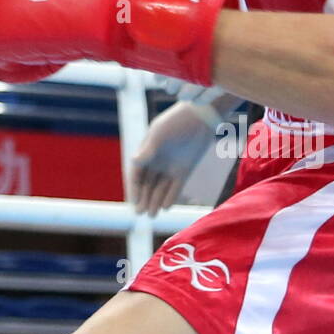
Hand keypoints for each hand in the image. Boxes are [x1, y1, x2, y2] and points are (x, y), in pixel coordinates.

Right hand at [130, 85, 241, 215]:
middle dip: (143, 199)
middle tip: (140, 214)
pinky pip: (176, 187)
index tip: (134, 202)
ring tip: (152, 215)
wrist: (199, 118)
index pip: (137, 174)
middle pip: (148, 185)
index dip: (135, 189)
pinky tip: (165, 207)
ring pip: (160, 188)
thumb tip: (134, 161)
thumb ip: (148, 150)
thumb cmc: (175, 123)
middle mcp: (157, 161)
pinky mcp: (184, 170)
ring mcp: (171, 167)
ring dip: (155, 201)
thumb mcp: (159, 135)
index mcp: (147, 152)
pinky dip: (170, 197)